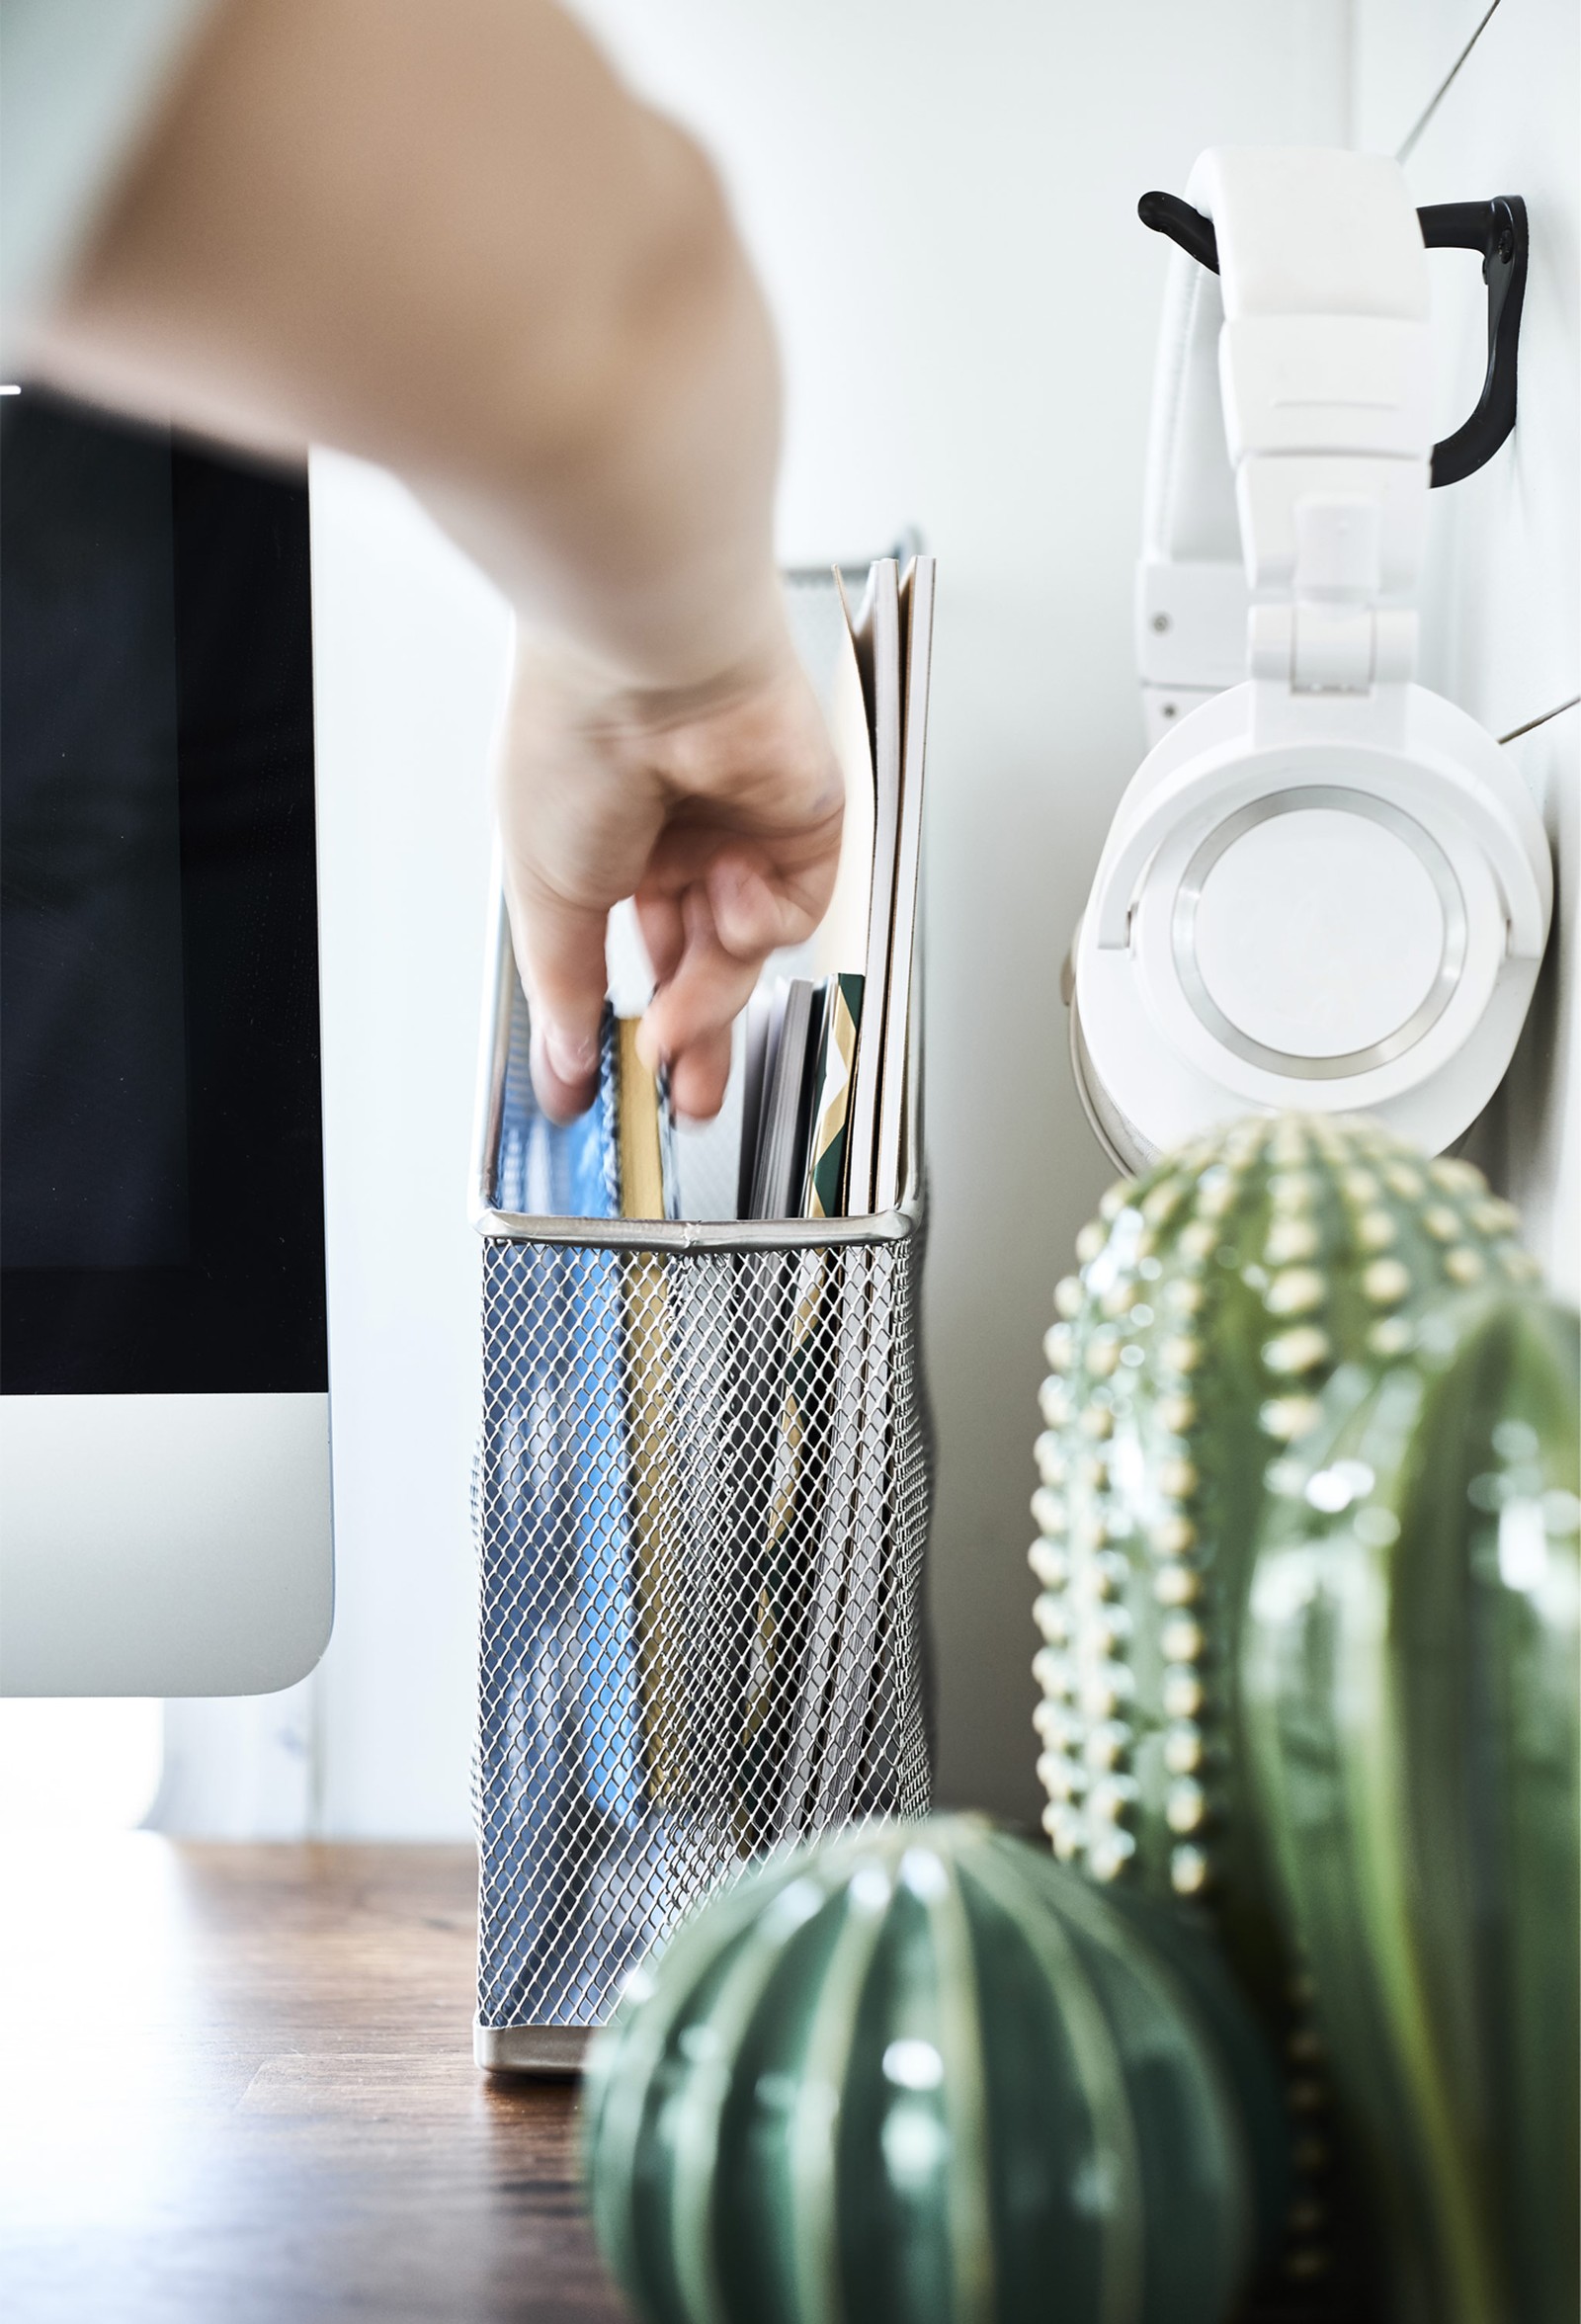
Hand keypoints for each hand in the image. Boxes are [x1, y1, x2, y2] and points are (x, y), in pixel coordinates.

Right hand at [500, 630, 843, 1122]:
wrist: (645, 662)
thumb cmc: (576, 738)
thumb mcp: (547, 891)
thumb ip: (564, 989)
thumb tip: (563, 1067)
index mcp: (610, 842)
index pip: (629, 949)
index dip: (622, 1019)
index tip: (612, 1083)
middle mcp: (681, 834)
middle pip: (698, 962)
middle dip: (689, 1037)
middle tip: (682, 1103)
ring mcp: (745, 829)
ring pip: (743, 948)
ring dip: (711, 995)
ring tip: (679, 1034)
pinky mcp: (805, 820)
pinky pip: (788, 907)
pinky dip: (756, 917)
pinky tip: (721, 888)